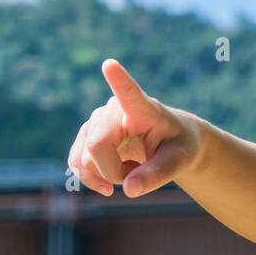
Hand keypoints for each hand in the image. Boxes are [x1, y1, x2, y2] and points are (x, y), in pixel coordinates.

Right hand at [67, 59, 206, 196]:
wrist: (168, 145)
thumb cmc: (177, 147)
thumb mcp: (179, 161)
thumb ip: (158, 174)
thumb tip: (129, 189)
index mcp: (142, 108)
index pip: (129, 92)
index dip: (118, 80)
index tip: (111, 64)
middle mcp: (112, 109)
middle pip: (96, 146)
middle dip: (114, 172)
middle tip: (139, 173)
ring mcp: (94, 122)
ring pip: (83, 159)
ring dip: (107, 176)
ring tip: (131, 170)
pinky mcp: (84, 138)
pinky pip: (76, 164)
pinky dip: (93, 179)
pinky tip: (111, 180)